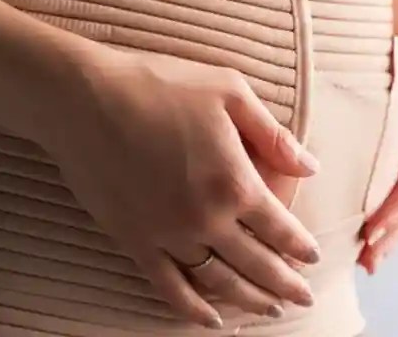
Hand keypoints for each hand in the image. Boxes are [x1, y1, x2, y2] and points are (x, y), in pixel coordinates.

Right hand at [31, 47, 322, 327]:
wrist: (84, 98)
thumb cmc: (160, 83)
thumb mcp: (229, 91)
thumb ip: (272, 134)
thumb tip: (310, 167)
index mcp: (235, 181)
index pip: (280, 228)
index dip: (300, 247)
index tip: (312, 257)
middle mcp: (206, 217)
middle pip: (256, 264)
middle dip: (285, 285)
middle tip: (303, 299)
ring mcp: (168, 234)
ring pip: (218, 282)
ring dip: (248, 300)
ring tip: (270, 311)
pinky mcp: (134, 241)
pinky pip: (169, 286)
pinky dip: (192, 308)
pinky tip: (211, 320)